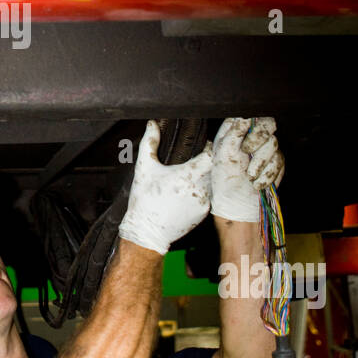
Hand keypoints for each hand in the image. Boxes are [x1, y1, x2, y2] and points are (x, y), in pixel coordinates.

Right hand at [118, 120, 212, 254]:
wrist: (147, 233)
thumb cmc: (144, 201)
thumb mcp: (144, 169)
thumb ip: (150, 143)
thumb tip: (152, 124)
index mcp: (188, 176)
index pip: (211, 154)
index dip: (208, 148)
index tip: (202, 146)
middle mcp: (200, 190)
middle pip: (214, 168)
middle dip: (208, 161)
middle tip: (197, 157)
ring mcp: (204, 203)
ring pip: (212, 183)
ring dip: (206, 177)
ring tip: (192, 174)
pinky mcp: (204, 214)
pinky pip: (208, 196)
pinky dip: (202, 191)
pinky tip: (188, 191)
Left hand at [210, 117, 284, 223]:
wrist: (237, 205)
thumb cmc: (224, 180)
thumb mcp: (223, 154)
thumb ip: (234, 132)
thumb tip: (246, 117)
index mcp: (235, 131)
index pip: (252, 114)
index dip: (252, 127)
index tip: (244, 145)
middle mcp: (251, 137)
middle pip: (268, 124)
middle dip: (258, 143)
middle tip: (246, 156)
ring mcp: (265, 149)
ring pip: (274, 145)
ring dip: (261, 164)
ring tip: (249, 177)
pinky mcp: (276, 163)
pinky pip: (280, 161)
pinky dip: (268, 175)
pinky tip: (257, 183)